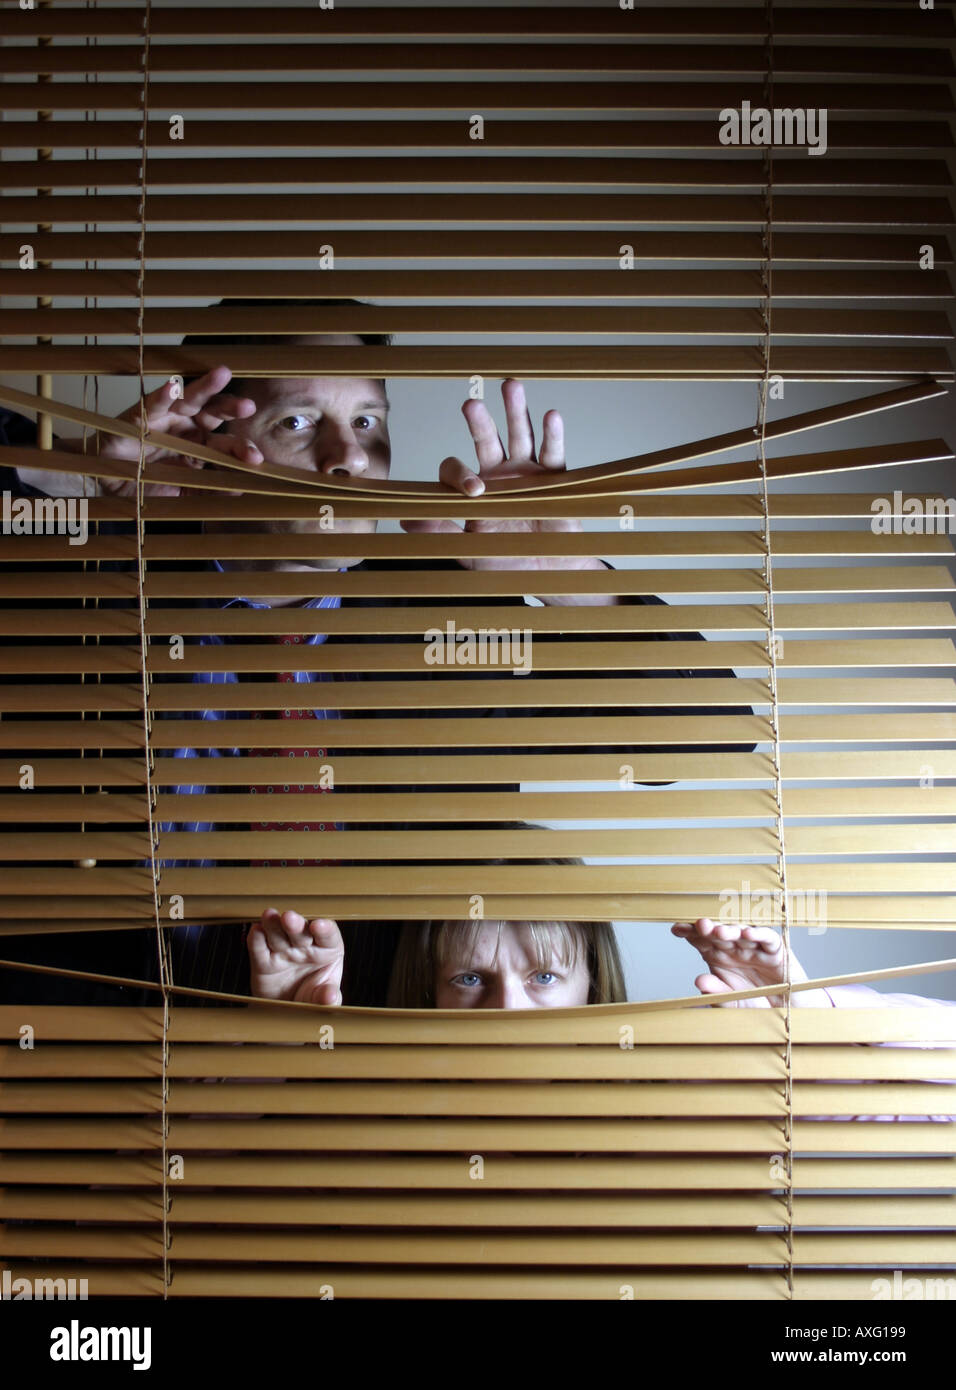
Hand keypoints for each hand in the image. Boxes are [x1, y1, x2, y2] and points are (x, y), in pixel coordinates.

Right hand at [72, 366, 262, 498]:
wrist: (110, 483)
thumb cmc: (147, 483)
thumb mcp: (183, 492)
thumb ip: (208, 489)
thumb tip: (239, 489)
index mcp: (201, 446)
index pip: (225, 443)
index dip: (240, 448)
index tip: (256, 458)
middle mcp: (187, 427)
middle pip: (214, 413)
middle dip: (231, 408)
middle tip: (248, 406)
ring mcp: (166, 418)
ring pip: (189, 399)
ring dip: (206, 387)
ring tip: (222, 374)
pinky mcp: (141, 414)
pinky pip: (153, 402)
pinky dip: (163, 394)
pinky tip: (173, 387)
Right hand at [247, 908, 343, 1004]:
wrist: (286, 1014)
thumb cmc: (311, 1000)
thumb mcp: (323, 1001)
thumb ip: (327, 997)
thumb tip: (331, 996)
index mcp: (327, 951)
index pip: (328, 936)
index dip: (325, 929)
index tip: (319, 926)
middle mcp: (305, 946)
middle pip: (301, 931)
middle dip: (295, 924)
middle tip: (289, 918)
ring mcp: (283, 951)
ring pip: (278, 934)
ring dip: (273, 924)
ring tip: (269, 915)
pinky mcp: (263, 961)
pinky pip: (259, 948)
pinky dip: (256, 939)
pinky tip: (256, 930)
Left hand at [401, 378, 592, 574]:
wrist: (544, 573)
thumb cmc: (506, 560)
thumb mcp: (467, 550)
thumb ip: (440, 530)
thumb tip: (404, 518)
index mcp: (476, 489)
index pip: (457, 469)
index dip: (460, 474)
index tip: (474, 490)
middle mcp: (500, 474)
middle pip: (487, 440)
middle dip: (479, 422)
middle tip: (471, 403)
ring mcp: (527, 473)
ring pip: (520, 436)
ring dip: (515, 411)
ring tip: (511, 386)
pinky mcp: (554, 479)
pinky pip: (553, 453)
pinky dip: (553, 435)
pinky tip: (550, 415)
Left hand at [671, 917, 829, 1007]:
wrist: (787, 1014)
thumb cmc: (756, 1004)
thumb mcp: (732, 1003)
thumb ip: (716, 993)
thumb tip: (698, 981)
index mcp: (719, 956)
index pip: (701, 940)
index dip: (690, 933)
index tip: (676, 929)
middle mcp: (735, 948)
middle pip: (719, 932)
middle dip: (709, 927)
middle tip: (699, 925)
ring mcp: (755, 947)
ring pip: (741, 931)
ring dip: (731, 929)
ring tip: (719, 930)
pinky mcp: (777, 950)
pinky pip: (768, 938)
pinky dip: (759, 934)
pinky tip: (747, 933)